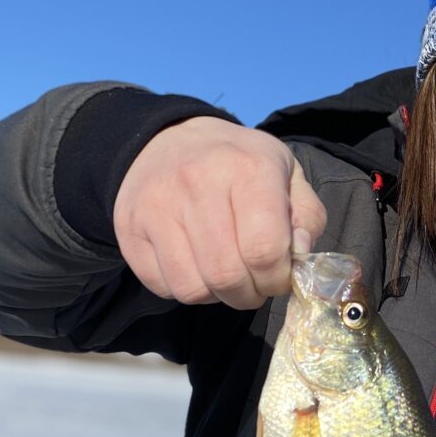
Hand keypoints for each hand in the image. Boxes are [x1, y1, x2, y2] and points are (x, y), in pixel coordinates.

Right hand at [113, 117, 326, 308]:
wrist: (166, 140)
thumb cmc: (237, 164)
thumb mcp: (286, 174)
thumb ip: (306, 217)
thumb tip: (298, 257)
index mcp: (247, 167)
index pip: (264, 249)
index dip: (277, 278)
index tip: (279, 276)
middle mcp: (197, 182)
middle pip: (227, 276)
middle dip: (249, 295)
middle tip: (255, 285)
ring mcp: (157, 206)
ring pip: (193, 289)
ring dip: (217, 296)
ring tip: (226, 275)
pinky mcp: (129, 228)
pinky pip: (163, 286)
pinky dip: (186, 289)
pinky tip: (197, 267)